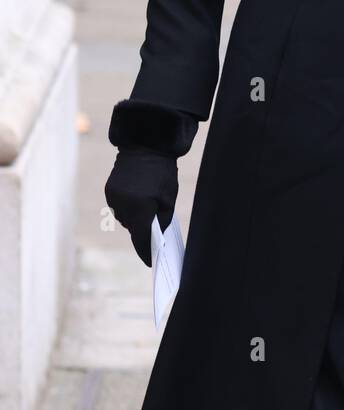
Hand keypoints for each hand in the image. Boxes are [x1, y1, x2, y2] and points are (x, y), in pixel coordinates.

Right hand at [104, 148, 179, 266]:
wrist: (145, 146)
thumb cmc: (162, 173)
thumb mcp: (168, 198)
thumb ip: (161, 221)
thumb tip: (155, 237)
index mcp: (140, 209)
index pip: (141, 239)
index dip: (146, 252)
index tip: (150, 263)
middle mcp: (124, 206)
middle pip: (132, 229)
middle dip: (142, 232)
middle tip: (153, 236)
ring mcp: (114, 199)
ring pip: (124, 219)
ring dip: (134, 218)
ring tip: (145, 210)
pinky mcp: (109, 191)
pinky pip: (118, 207)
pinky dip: (127, 207)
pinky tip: (137, 199)